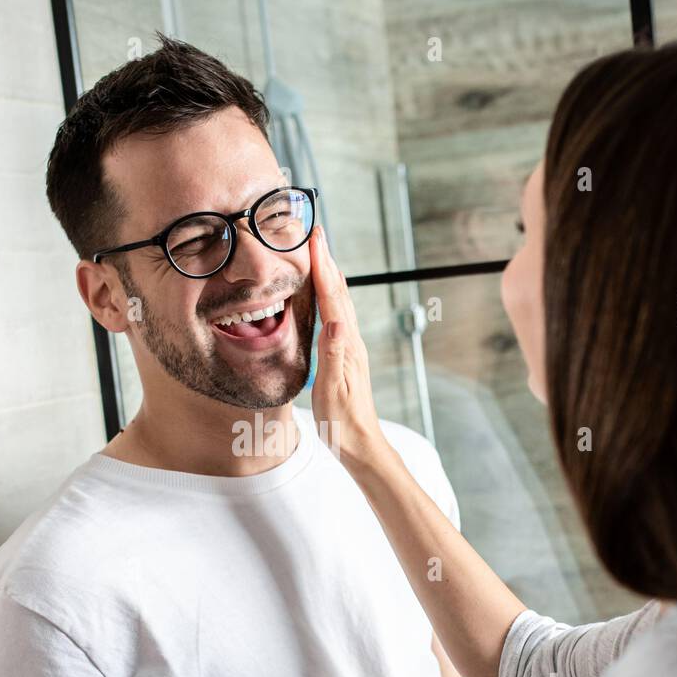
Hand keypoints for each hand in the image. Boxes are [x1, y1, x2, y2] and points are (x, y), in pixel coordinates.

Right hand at [308, 226, 392, 472]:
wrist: (361, 444)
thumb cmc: (342, 424)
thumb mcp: (333, 394)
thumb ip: (333, 358)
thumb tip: (336, 323)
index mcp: (346, 346)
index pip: (333, 298)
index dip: (323, 267)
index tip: (315, 238)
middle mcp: (351, 341)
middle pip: (339, 292)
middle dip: (327, 260)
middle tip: (316, 232)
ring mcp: (351, 347)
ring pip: (341, 301)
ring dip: (331, 274)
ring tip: (321, 252)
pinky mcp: (347, 354)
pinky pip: (338, 314)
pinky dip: (332, 295)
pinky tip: (329, 293)